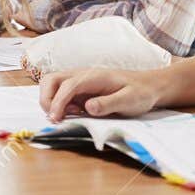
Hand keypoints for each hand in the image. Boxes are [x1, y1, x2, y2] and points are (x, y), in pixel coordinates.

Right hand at [39, 68, 162, 120]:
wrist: (148, 87)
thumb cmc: (140, 93)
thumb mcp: (129, 100)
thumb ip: (109, 103)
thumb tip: (87, 108)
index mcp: (94, 76)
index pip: (68, 85)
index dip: (58, 102)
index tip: (56, 119)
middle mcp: (82, 76)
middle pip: (51, 80)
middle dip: (46, 99)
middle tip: (55, 118)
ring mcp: (79, 82)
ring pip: (51, 85)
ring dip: (50, 101)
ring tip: (64, 116)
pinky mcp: (79, 90)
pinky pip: (60, 93)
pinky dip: (58, 104)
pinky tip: (73, 114)